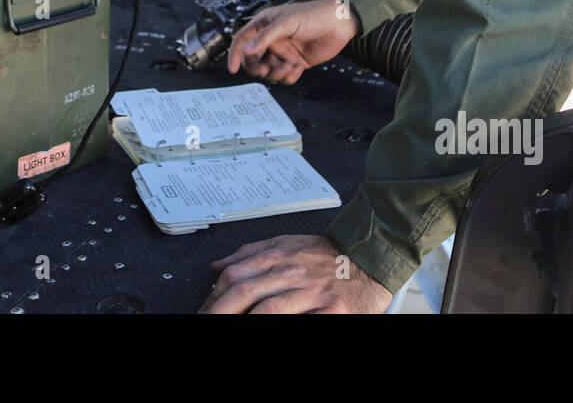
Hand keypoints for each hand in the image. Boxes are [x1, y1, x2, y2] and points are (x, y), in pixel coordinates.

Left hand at [198, 235, 392, 313]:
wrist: (369, 257)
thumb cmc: (324, 255)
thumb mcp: (286, 244)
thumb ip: (250, 254)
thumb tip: (216, 267)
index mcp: (278, 257)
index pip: (235, 276)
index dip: (213, 297)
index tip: (203, 312)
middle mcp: (291, 273)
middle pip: (246, 293)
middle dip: (221, 312)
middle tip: (206, 323)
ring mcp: (312, 294)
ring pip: (270, 311)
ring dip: (248, 322)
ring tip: (230, 330)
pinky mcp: (332, 312)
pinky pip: (304, 323)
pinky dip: (283, 327)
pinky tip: (270, 329)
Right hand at [226, 0, 359, 84]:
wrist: (340, 23)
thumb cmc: (314, 14)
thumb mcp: (286, 22)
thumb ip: (265, 37)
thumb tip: (246, 49)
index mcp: (265, 25)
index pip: (243, 40)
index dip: (235, 54)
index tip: (233, 68)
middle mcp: (273, 40)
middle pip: (254, 60)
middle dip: (257, 68)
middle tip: (265, 70)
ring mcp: (284, 52)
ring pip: (269, 70)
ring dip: (276, 73)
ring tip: (288, 66)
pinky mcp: (296, 62)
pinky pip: (285, 76)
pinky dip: (289, 76)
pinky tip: (298, 67)